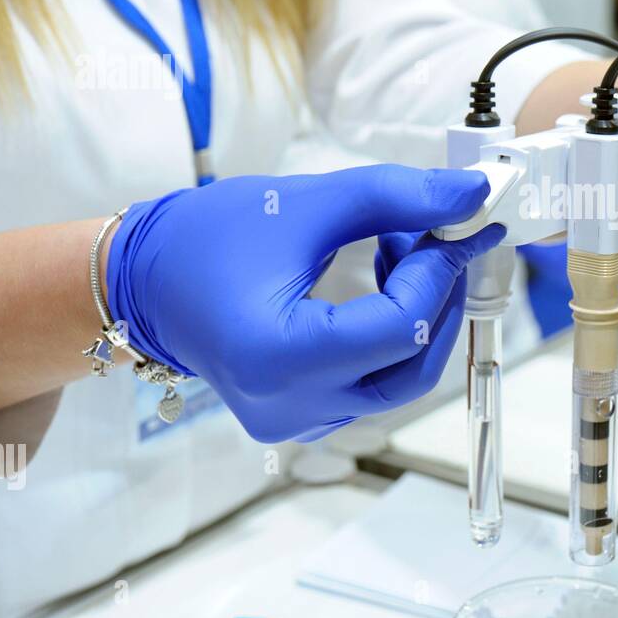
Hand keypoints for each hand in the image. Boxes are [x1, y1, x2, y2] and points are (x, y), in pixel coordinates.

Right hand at [106, 166, 503, 442]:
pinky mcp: (303, 419)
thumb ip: (395, 197)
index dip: (440, 270)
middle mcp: (289, 407)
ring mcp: (297, 422)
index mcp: (279, 358)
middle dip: (438, 292)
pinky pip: (374, 384)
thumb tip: (471, 194)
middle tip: (439, 233)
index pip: (399, 326)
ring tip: (400, 249)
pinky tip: (380, 282)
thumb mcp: (306, 203)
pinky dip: (393, 334)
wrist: (145, 282)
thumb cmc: (208, 239)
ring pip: (400, 378)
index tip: (458, 221)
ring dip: (418, 310)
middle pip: (412, 363)